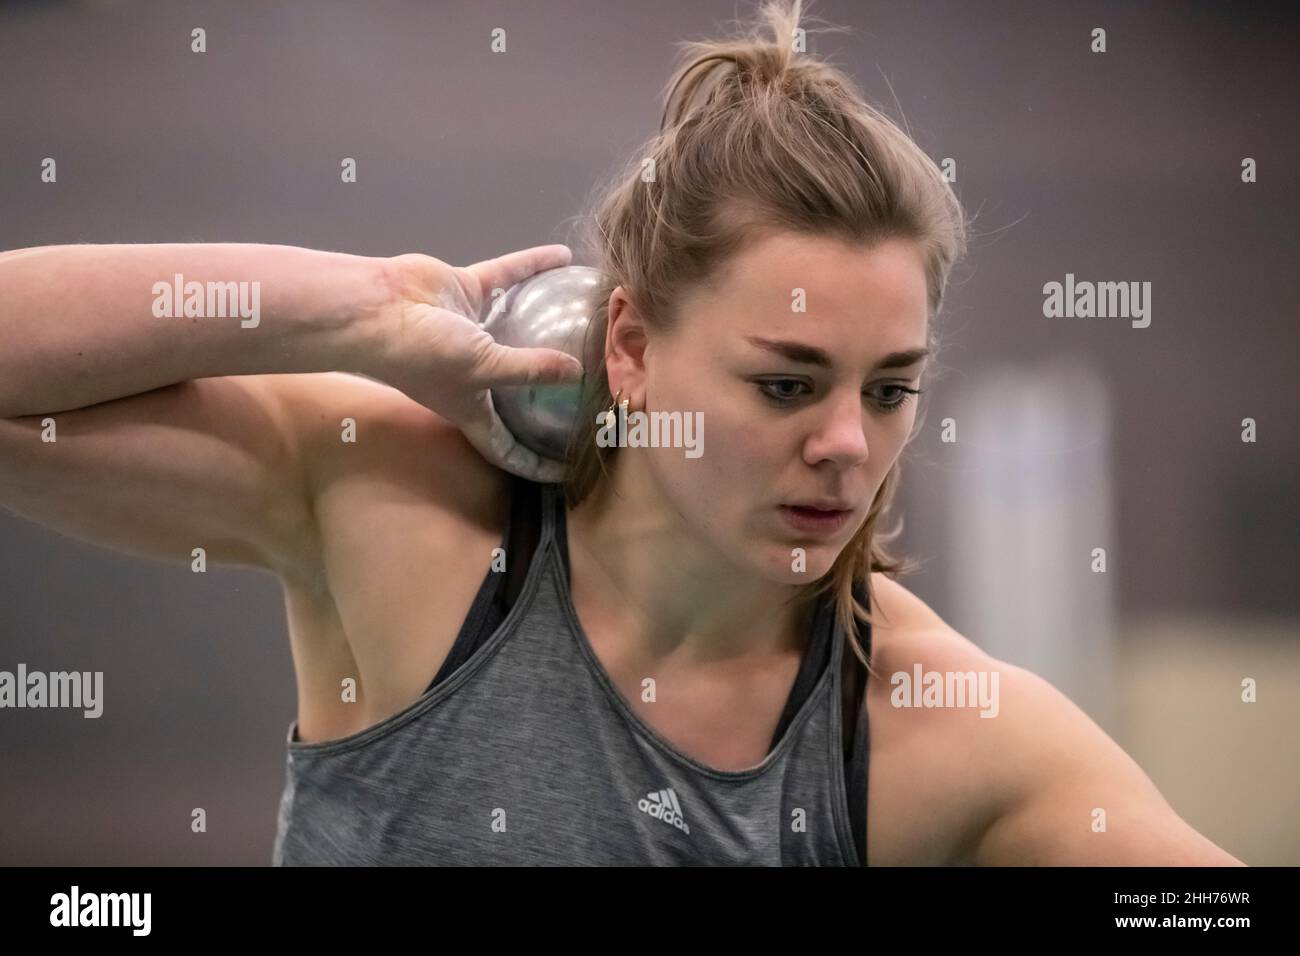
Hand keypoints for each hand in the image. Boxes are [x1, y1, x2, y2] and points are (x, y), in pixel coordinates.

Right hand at [376, 245, 584, 481]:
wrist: (374, 308)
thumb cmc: (422, 354)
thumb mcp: (482, 369)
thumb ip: (529, 370)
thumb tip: (577, 375)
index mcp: (472, 407)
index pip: (506, 447)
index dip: (532, 463)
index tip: (564, 472)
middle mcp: (474, 373)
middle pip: (520, 390)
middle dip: (551, 393)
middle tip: (595, 389)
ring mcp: (471, 330)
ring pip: (521, 326)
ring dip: (551, 320)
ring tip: (589, 317)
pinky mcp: (467, 291)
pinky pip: (508, 276)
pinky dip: (533, 265)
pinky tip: (563, 256)